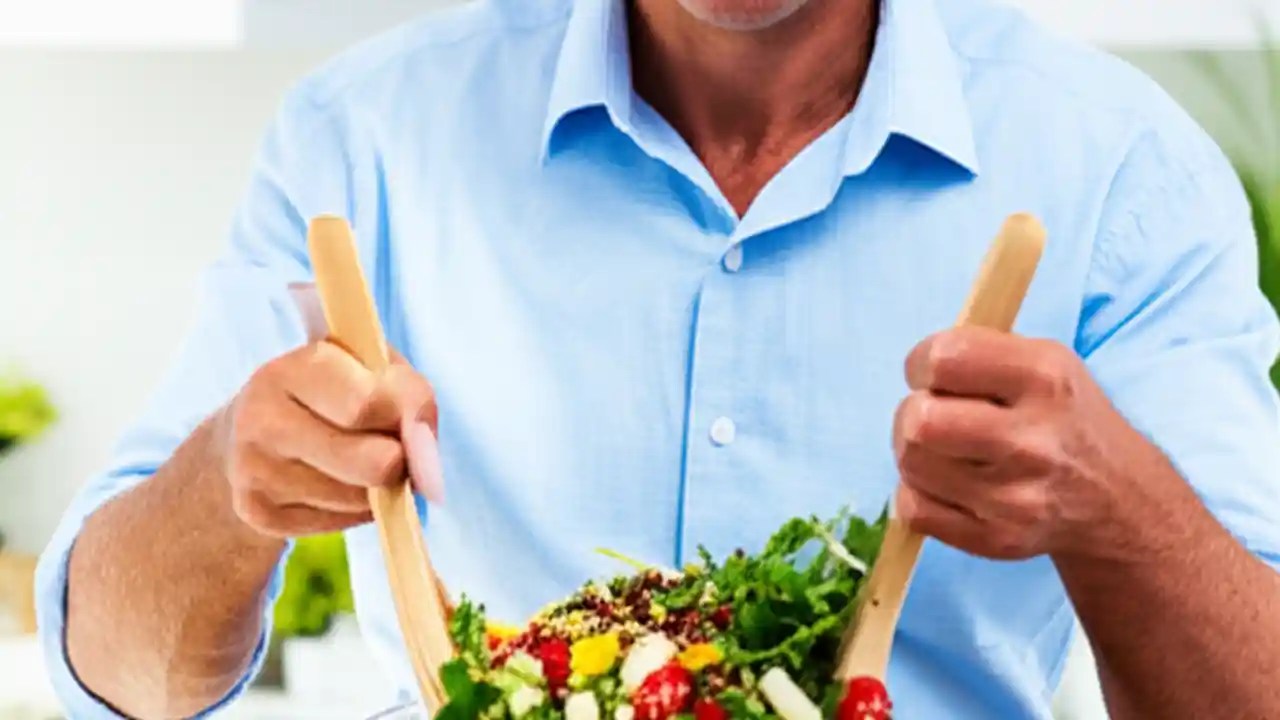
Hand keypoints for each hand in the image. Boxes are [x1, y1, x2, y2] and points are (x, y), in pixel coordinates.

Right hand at [216, 341, 443, 537]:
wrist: (248, 432)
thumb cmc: (329, 391)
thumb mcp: (371, 368)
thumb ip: (409, 396)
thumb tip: (427, 462)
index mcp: (290, 371)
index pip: (368, 405)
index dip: (407, 416)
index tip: (412, 418)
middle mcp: (262, 420)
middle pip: (372, 463)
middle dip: (400, 459)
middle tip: (393, 446)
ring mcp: (255, 471)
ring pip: (361, 498)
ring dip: (380, 486)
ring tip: (362, 461)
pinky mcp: (259, 514)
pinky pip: (342, 522)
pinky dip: (356, 508)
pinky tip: (339, 484)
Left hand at [892, 326, 1174, 560]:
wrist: (1118, 500)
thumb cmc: (1063, 418)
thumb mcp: (1045, 361)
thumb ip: (978, 352)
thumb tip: (917, 366)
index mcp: (1045, 378)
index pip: (944, 358)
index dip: (922, 364)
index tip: (933, 376)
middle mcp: (1033, 440)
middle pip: (919, 420)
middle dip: (912, 412)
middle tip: (933, 416)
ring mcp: (1015, 498)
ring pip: (911, 463)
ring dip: (915, 452)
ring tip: (945, 450)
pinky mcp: (996, 538)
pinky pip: (914, 510)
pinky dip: (917, 494)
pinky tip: (946, 485)